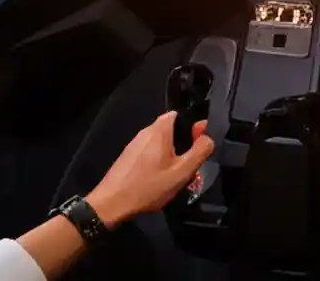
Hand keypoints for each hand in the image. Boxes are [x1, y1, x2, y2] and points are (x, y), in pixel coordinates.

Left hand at [85, 111, 214, 227]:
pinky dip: (160, 162)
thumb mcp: (181, 171)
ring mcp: (135, 144)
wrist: (111, 204)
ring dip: (173, 157)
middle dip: (185, 146)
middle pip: (173, 131)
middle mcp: (146, 131)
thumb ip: (200, 151)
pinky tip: (159, 181)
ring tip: (176, 177)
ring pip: (162, 144)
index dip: (195, 128)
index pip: (183, 114)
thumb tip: (209, 136)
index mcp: (160, 130)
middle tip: (190, 167)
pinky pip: (151, 152)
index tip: (201, 147)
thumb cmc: (148, 187)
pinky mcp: (129, 156)